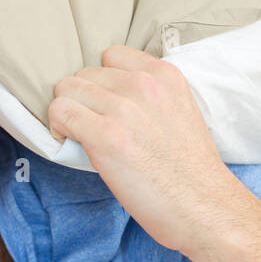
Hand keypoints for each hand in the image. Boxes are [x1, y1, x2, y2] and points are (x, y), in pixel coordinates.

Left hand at [48, 45, 241, 254]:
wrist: (203, 205)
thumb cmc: (189, 171)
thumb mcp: (180, 112)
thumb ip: (149, 98)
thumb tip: (109, 100)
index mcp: (164, 75)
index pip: (111, 56)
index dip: (101, 82)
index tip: (103, 105)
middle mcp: (143, 85)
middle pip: (83, 74)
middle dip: (81, 100)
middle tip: (88, 126)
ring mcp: (123, 108)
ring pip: (66, 90)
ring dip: (66, 113)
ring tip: (78, 136)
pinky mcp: (105, 136)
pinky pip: (60, 112)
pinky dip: (58, 128)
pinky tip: (70, 144)